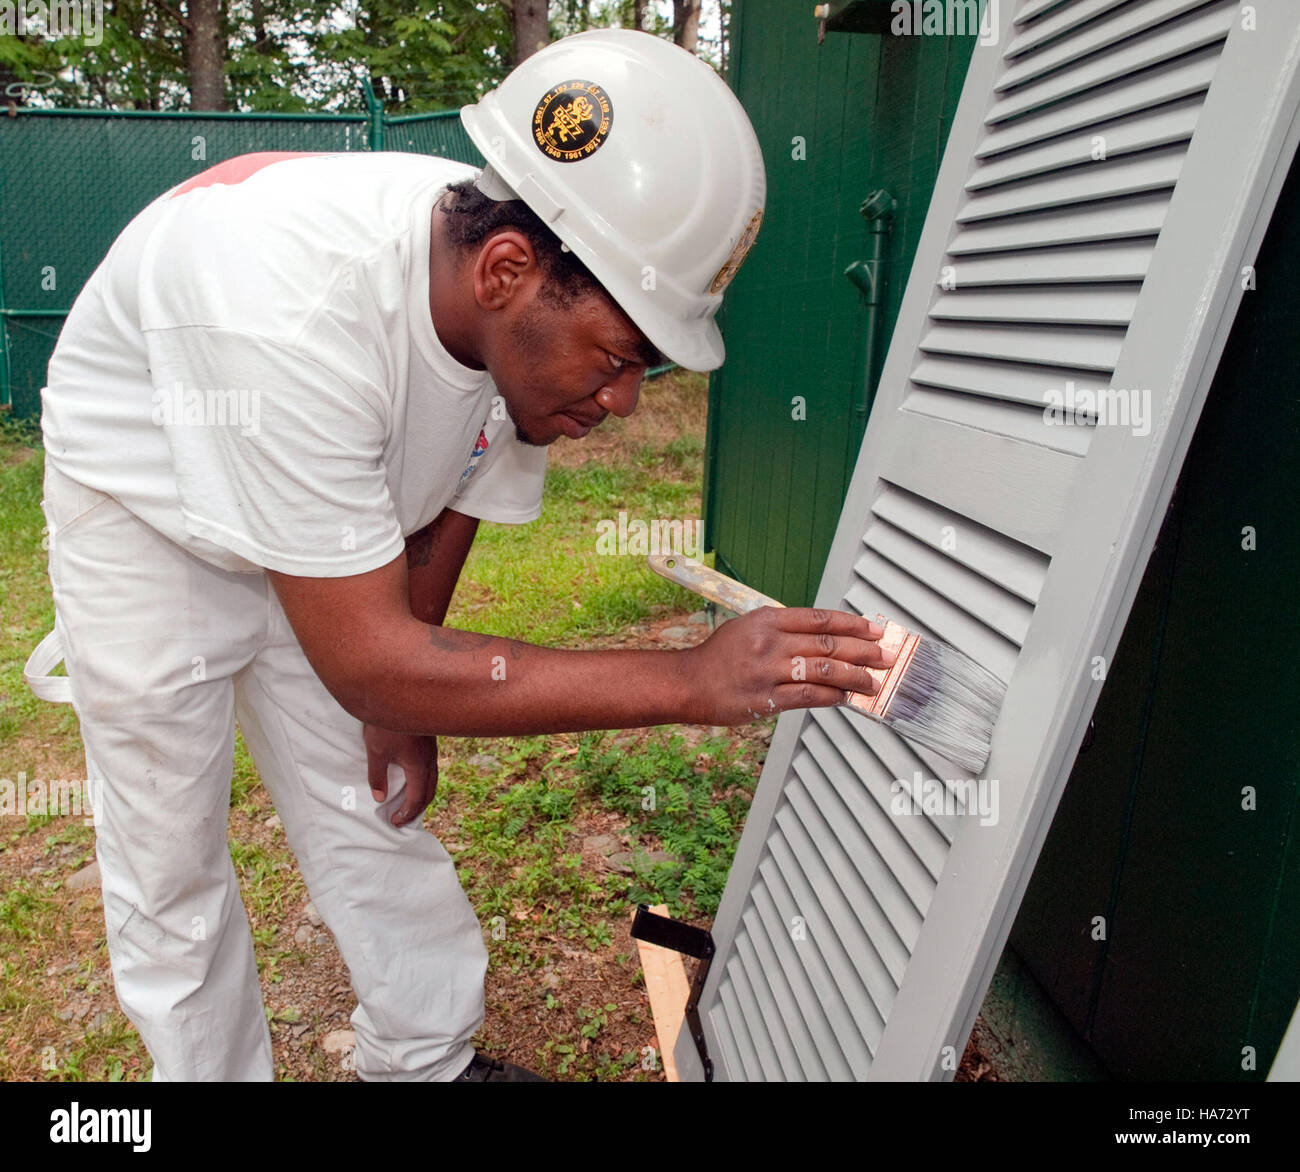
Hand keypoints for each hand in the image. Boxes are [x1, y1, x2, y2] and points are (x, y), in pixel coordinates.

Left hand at [363, 724, 438, 826]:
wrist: (399, 692)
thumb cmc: (386, 722)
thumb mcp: (376, 751)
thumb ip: (377, 776)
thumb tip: (380, 797)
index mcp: (418, 766)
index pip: (417, 798)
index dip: (406, 813)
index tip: (395, 822)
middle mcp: (430, 759)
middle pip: (429, 791)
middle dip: (417, 808)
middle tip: (403, 818)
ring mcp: (432, 749)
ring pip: (433, 778)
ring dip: (422, 794)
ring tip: (409, 801)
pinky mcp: (429, 740)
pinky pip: (431, 767)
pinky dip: (424, 780)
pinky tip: (413, 776)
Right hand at [682, 607, 892, 725]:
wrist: (689, 682)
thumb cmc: (719, 656)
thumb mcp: (748, 627)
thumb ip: (783, 629)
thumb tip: (824, 637)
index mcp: (768, 620)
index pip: (820, 619)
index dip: (853, 625)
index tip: (875, 630)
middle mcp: (770, 642)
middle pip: (829, 644)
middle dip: (864, 651)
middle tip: (887, 657)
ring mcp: (768, 671)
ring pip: (824, 670)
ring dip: (855, 676)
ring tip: (873, 682)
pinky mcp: (765, 698)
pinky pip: (808, 695)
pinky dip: (831, 695)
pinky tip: (845, 697)